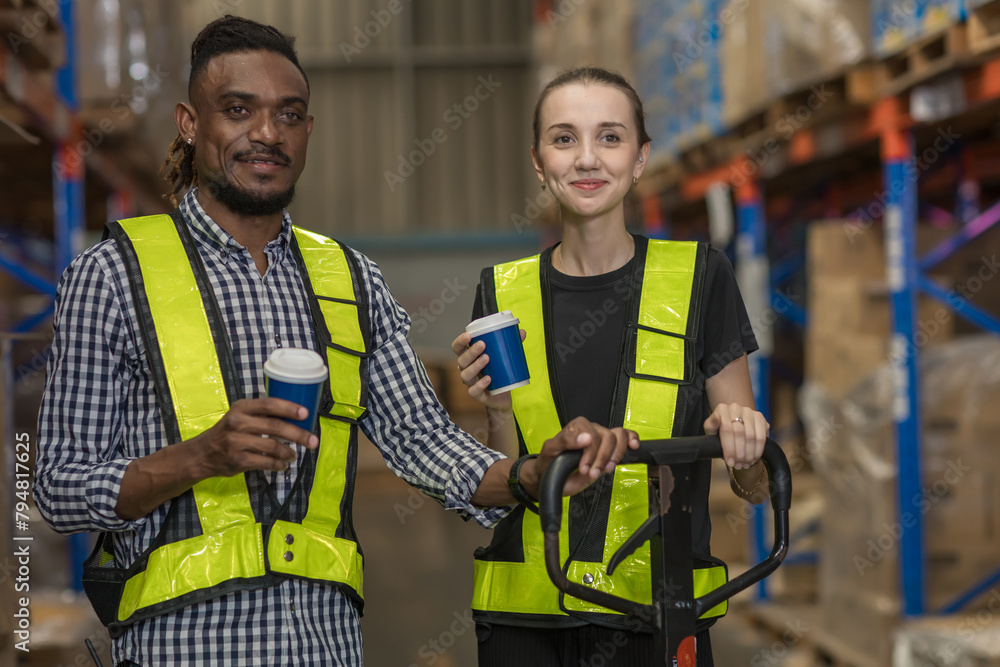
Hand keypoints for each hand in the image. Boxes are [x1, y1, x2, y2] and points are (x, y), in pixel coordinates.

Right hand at [193, 398, 318, 476]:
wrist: (203, 453)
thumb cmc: (228, 432)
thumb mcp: (240, 416)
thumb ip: (261, 414)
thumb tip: (296, 416)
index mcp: (242, 408)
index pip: (269, 404)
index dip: (289, 408)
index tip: (306, 413)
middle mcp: (238, 423)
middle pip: (275, 427)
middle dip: (298, 434)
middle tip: (313, 441)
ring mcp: (237, 442)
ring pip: (272, 446)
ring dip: (288, 452)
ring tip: (294, 455)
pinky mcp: (238, 460)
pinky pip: (265, 462)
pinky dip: (278, 464)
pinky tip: (283, 465)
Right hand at [451, 330, 526, 411]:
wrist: (503, 396)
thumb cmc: (499, 373)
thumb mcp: (503, 358)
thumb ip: (510, 345)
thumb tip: (522, 332)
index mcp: (469, 358)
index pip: (458, 348)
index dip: (460, 341)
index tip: (468, 335)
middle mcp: (466, 369)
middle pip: (462, 360)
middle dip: (471, 352)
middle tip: (483, 345)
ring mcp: (470, 383)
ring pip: (466, 374)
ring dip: (475, 366)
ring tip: (487, 358)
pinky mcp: (477, 395)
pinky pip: (473, 391)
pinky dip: (480, 384)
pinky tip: (488, 379)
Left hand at [520, 417, 639, 497]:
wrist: (551, 476)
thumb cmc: (550, 462)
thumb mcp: (551, 450)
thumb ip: (566, 441)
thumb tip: (585, 437)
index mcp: (576, 427)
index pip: (592, 433)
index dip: (590, 453)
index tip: (584, 468)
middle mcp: (591, 430)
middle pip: (607, 437)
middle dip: (601, 458)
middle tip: (591, 473)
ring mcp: (601, 437)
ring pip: (618, 436)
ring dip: (614, 456)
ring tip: (605, 469)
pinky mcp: (609, 447)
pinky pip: (625, 435)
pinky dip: (631, 439)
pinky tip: (632, 446)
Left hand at [703, 402, 768, 468]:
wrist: (732, 425)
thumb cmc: (719, 430)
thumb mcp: (711, 430)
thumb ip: (711, 426)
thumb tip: (716, 417)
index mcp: (722, 409)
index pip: (727, 430)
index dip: (729, 448)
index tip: (730, 462)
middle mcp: (736, 408)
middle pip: (740, 433)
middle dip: (739, 453)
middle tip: (738, 466)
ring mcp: (750, 411)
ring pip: (752, 436)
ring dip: (750, 454)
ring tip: (745, 464)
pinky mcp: (760, 417)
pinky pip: (762, 436)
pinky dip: (758, 450)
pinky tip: (754, 458)